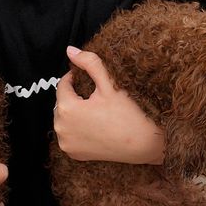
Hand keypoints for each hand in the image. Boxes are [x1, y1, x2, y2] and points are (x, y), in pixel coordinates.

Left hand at [54, 46, 164, 164]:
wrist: (143, 144)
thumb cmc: (128, 114)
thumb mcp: (109, 84)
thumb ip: (89, 63)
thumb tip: (70, 50)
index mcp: (67, 109)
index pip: (63, 85)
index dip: (75, 78)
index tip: (88, 78)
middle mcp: (62, 128)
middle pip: (62, 102)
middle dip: (74, 96)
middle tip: (95, 96)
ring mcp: (67, 143)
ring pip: (64, 119)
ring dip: (74, 112)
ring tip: (94, 110)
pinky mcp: (74, 154)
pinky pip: (69, 135)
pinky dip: (77, 129)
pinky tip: (93, 125)